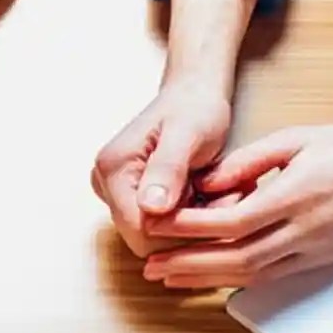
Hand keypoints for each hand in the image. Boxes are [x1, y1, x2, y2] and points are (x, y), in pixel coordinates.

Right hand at [91, 81, 232, 255]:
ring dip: (191, 224)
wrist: (192, 95)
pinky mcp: (130, 198)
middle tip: (226, 198)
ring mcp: (115, 193)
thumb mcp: (188, 133)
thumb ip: (169, 169)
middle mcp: (105, 184)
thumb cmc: (195, 107)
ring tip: (218, 194)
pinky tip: (205, 197)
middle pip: (145, 238)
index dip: (182, 231)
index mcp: (113, 167)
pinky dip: (187, 218)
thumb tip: (151, 207)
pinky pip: (159, 226)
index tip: (220, 208)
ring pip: (154, 236)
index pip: (139, 230)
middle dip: (188, 227)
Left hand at [142, 125, 332, 288]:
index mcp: (296, 194)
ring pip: (252, 274)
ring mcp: (316, 249)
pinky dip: (236, 278)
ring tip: (170, 278)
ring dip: (206, 278)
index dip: (190, 229)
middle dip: (188, 265)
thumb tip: (204, 183)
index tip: (158, 226)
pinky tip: (211, 277)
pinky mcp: (322, 259)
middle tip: (151, 267)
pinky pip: (272, 275)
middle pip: (235, 258)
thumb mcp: (295, 139)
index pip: (231, 222)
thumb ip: (247, 161)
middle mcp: (305, 229)